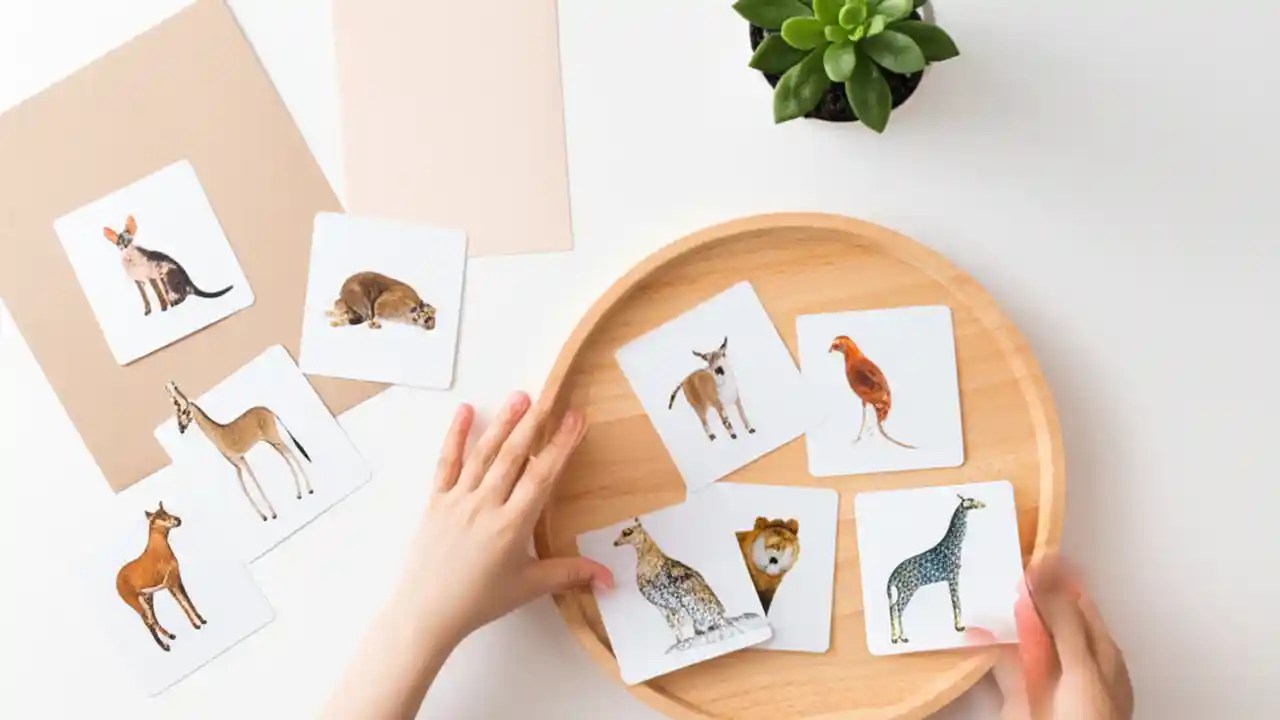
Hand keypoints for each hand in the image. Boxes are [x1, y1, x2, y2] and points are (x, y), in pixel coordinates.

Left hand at [398, 391, 613, 642]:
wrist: (425, 613)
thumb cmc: (478, 601)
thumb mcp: (528, 587)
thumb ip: (570, 575)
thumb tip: (610, 579)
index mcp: (512, 525)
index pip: (541, 476)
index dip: (560, 445)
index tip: (575, 419)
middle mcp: (485, 506)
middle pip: (513, 456)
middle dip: (534, 424)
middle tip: (550, 396)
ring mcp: (458, 500)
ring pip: (483, 454)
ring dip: (503, 423)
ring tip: (520, 397)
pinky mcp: (436, 501)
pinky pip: (446, 463)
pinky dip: (455, 436)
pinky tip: (465, 411)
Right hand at [971, 555, 1133, 719]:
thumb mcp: (1082, 668)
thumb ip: (1064, 623)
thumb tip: (1048, 576)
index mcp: (1099, 652)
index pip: (1077, 602)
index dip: (1056, 577)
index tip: (1029, 549)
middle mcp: (1072, 662)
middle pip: (1046, 617)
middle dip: (1023, 593)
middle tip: (998, 562)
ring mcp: (1044, 680)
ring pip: (1020, 638)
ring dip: (1001, 617)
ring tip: (980, 588)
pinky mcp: (1017, 698)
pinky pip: (999, 664)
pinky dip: (985, 645)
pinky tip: (970, 629)